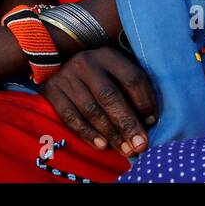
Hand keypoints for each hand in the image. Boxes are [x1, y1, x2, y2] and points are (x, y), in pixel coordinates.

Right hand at [39, 47, 156, 156]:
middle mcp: (87, 63)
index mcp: (108, 55)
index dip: (144, 101)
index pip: (131, 77)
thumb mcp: (114, 71)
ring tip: (125, 150)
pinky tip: (102, 146)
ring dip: (110, 134)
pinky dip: (88, 133)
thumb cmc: (97, 74)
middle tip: (140, 145)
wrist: (57, 65)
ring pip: (91, 109)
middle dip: (127, 124)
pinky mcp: (52, 91)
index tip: (152, 121)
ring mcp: (67, 76)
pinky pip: (70, 117)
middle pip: (110, 96)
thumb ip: (130, 90)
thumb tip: (149, 121)